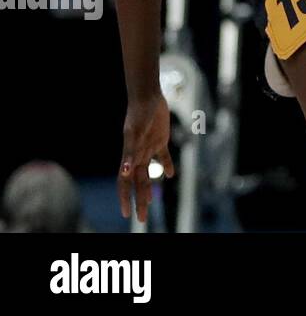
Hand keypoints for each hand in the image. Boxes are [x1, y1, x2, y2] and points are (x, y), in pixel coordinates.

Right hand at [118, 92, 174, 221]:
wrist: (147, 96)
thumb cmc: (139, 113)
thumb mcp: (134, 133)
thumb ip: (130, 153)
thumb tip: (126, 173)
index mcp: (130, 156)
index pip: (125, 183)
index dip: (125, 198)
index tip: (127, 214)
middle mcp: (138, 155)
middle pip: (137, 183)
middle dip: (138, 201)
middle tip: (141, 219)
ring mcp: (149, 148)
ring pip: (148, 174)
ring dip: (149, 189)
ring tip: (150, 203)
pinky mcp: (160, 140)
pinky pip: (163, 157)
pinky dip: (167, 165)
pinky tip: (171, 175)